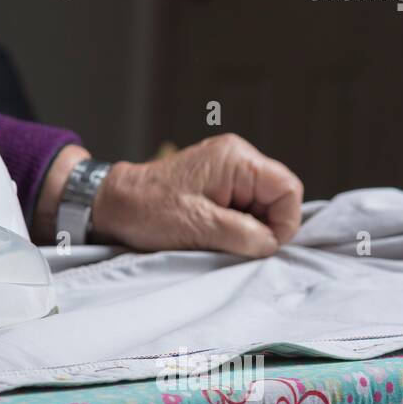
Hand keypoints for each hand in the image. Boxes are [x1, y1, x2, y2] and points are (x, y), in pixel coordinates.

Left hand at [35, 135, 303, 257]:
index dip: (283, 223)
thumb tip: (272, 244)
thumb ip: (243, 234)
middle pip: (277, 198)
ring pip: (262, 206)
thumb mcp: (199, 227)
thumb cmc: (149, 211)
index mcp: (236, 159)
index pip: (288, 189)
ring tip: (216, 237)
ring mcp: (227, 170)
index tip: (260, 245)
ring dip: (247, 228)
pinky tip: (212, 232)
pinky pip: (243, 208)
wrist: (114, 204)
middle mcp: (236, 158)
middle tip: (233, 243)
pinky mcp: (216, 184)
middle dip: (263, 226)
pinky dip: (234, 225)